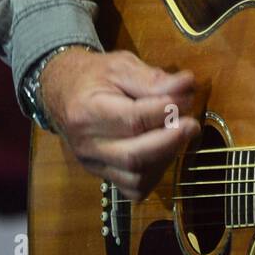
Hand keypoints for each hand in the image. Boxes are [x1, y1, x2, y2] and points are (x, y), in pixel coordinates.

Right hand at [39, 47, 200, 202]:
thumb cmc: (95, 76)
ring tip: (178, 133)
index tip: (186, 97)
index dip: (166, 111)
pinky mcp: (102, 175)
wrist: (64, 93)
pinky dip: (155, 174)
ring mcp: (93, 164)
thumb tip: (187, 85)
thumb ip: (153, 78)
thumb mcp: (121, 65)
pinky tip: (164, 151)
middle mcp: (86, 144)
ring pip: (135, 177)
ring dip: (166, 157)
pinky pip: (133, 188)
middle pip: (133, 156)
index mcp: (86, 111)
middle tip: (191, 123)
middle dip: (170, 141)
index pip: (132, 120)